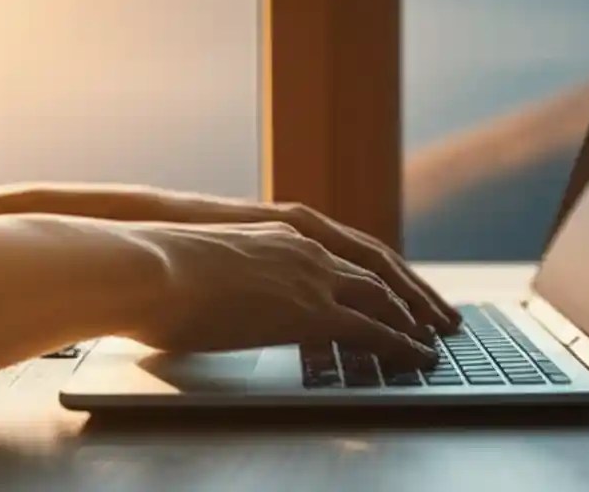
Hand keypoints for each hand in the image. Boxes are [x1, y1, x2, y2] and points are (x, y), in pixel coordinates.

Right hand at [113, 220, 437, 366]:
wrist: (151, 267)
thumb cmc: (161, 270)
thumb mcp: (210, 261)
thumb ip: (232, 272)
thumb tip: (225, 292)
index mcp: (284, 232)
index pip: (348, 252)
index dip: (379, 273)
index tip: (399, 289)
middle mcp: (307, 246)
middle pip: (379, 269)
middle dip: (411, 294)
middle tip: (437, 315)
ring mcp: (312, 276)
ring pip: (382, 296)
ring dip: (413, 318)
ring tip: (436, 339)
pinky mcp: (310, 310)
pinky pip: (371, 328)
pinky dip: (399, 342)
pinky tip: (415, 356)